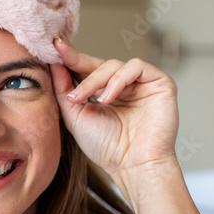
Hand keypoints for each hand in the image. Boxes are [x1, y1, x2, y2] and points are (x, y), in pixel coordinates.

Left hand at [49, 38, 178, 180]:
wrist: (133, 166)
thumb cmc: (107, 148)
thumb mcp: (75, 117)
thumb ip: (64, 90)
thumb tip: (54, 63)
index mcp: (105, 92)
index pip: (86, 69)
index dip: (70, 58)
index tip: (53, 47)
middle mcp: (124, 85)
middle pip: (98, 63)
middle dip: (79, 66)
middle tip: (64, 75)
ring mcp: (142, 83)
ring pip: (114, 64)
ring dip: (96, 79)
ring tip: (86, 99)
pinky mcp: (160, 82)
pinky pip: (136, 66)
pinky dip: (118, 80)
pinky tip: (108, 98)